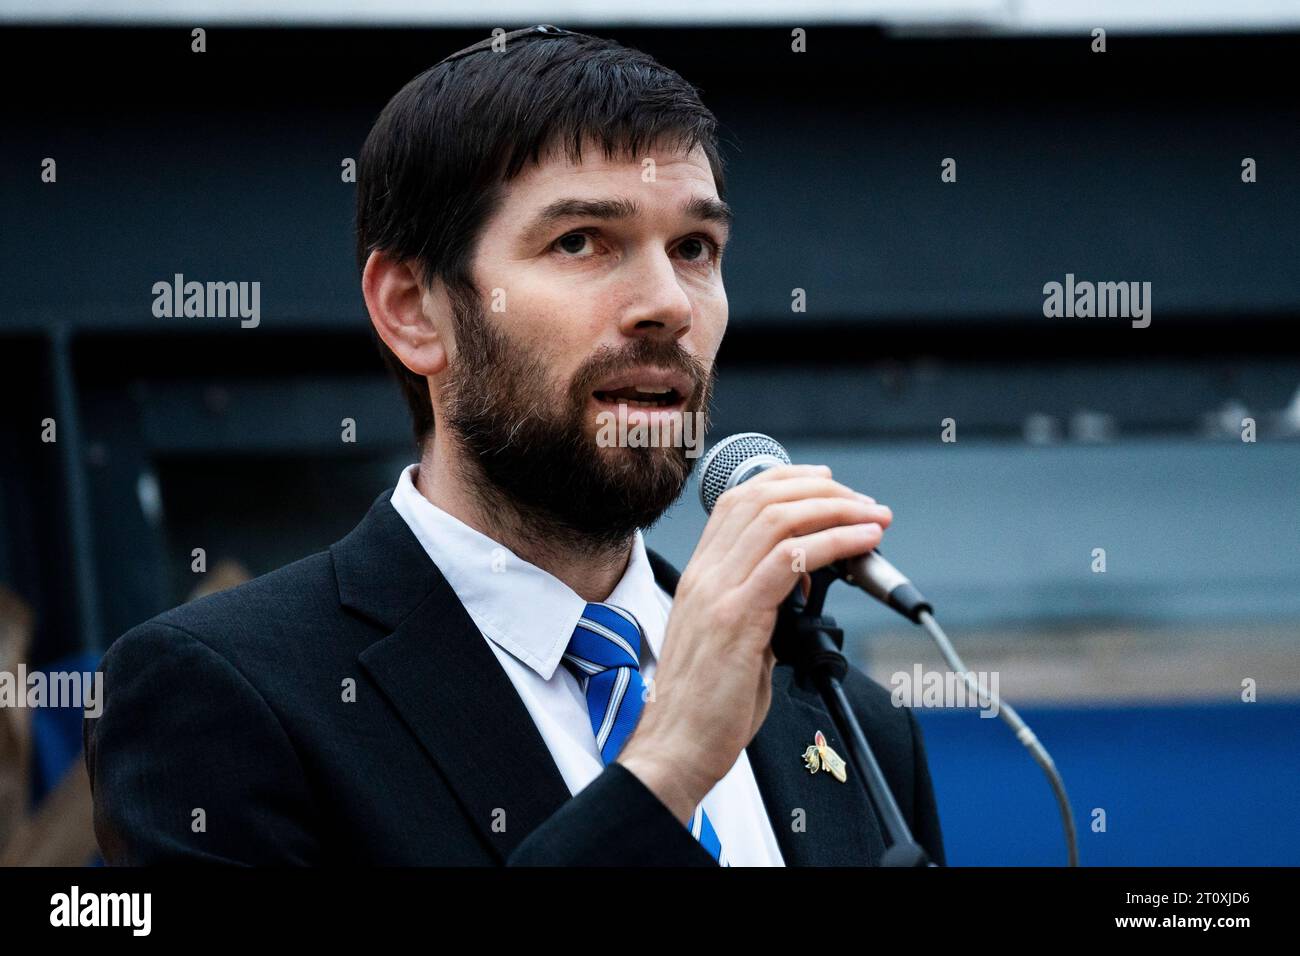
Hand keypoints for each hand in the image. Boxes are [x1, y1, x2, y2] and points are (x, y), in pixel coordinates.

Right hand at [616, 464, 891, 822]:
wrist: (675, 745)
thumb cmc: (707, 702)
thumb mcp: (736, 636)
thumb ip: (765, 600)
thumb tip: (807, 578)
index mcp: (702, 573)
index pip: (741, 498)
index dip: (789, 480)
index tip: (828, 483)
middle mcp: (706, 573)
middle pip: (764, 498)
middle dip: (823, 490)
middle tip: (864, 503)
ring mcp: (718, 592)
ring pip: (779, 519)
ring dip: (836, 510)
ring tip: (873, 518)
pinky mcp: (737, 619)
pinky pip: (791, 560)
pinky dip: (834, 542)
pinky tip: (862, 544)